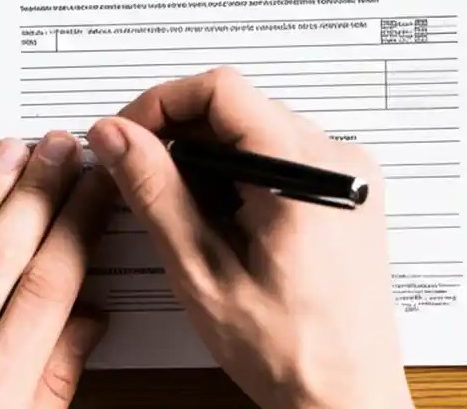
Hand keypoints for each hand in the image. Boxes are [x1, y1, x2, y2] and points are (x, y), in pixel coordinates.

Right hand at [86, 68, 413, 408]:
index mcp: (306, 171)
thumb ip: (155, 192)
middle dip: (182, 136)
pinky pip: (284, 157)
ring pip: (259, 130)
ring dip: (211, 161)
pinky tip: (228, 226)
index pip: (223, 89)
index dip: (162, 102)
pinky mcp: (346, 192)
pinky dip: (244, 177)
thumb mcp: (203, 271)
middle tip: (142, 182)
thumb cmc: (292, 352)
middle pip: (241, 107)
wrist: (348, 395)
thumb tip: (118, 136)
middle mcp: (339, 160)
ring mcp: (348, 175)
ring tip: (191, 220)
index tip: (127, 135)